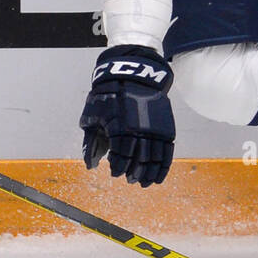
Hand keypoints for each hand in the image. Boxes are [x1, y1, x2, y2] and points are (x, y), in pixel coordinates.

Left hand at [79, 45, 174, 186]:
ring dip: (149, 173)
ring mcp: (155, 127)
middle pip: (139, 159)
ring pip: (155, 158)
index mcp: (120, 126)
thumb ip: (90, 141)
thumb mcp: (93, 115)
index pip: (121, 155)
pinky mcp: (165, 126)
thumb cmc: (108, 96)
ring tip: (143, 182)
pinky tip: (158, 176)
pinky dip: (163, 166)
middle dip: (134, 172)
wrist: (133, 75)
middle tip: (130, 179)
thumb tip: (90, 165)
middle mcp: (139, 128)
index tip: (115, 172)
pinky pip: (167, 151)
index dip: (119, 167)